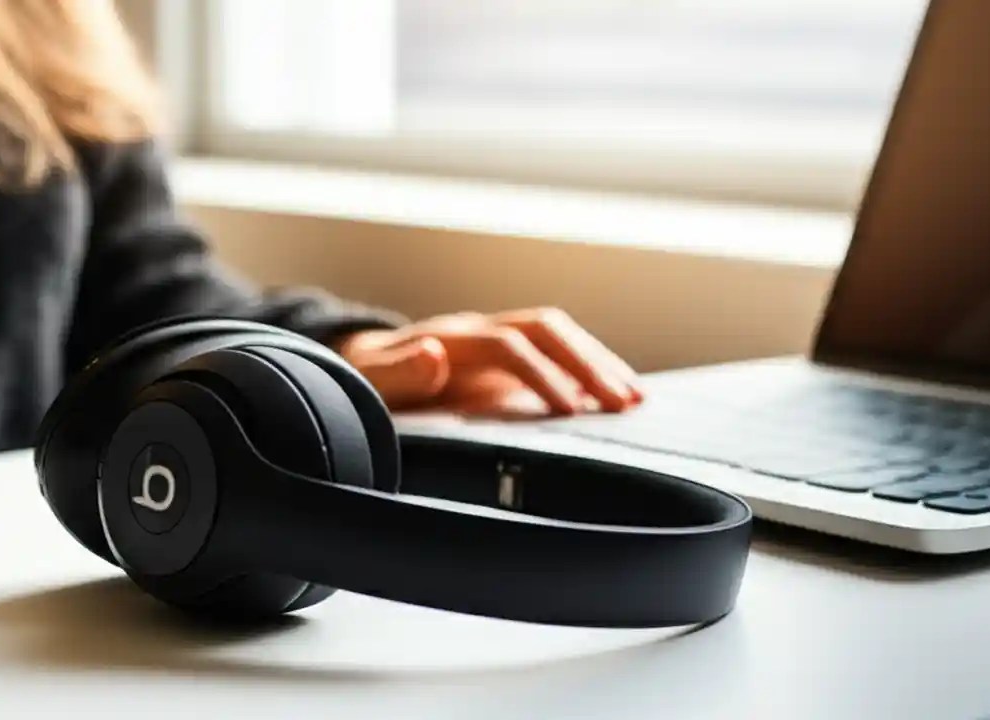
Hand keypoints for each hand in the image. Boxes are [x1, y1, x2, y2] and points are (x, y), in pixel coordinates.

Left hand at [336, 308, 642, 417]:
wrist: (355, 365)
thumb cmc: (363, 381)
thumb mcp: (366, 381)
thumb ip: (397, 372)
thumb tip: (433, 356)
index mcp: (449, 338)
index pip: (508, 347)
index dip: (540, 375)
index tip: (570, 409)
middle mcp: (478, 331)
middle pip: (545, 330)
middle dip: (587, 362)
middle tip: (623, 401)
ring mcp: (493, 341)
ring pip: (556, 336)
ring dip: (596, 361)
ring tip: (634, 396)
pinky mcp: (502, 359)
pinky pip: (553, 353)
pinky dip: (586, 369)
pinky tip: (614, 395)